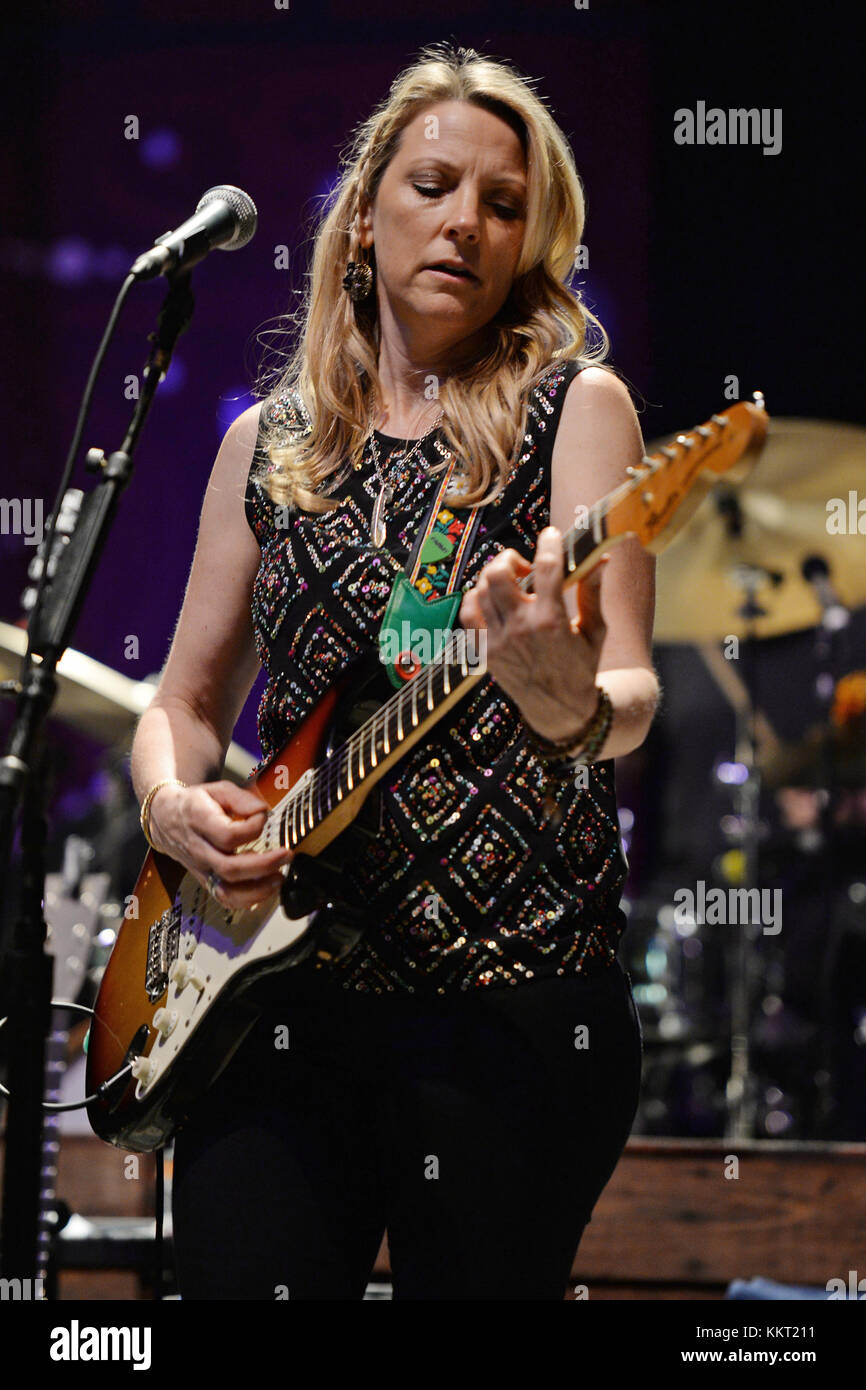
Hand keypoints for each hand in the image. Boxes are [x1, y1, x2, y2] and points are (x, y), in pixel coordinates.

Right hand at [147, 779, 292, 911]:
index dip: (252, 828)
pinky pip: (224, 899)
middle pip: (229, 868)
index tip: (264, 817)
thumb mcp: (217, 790)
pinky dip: (248, 900)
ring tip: (279, 878)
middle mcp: (198, 849)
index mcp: (198, 822)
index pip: (227, 835)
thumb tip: (263, 812)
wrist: (164, 818)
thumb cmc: (195, 803)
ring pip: (226, 891)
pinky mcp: (204, 880)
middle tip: (286, 855)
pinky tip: (265, 888)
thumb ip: (242, 799)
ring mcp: (200, 869)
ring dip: (257, 890)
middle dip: (263, 865)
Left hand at [458, 527, 606, 739]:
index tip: (552, 535)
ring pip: (480, 590)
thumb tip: (602, 559)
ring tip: (512, 583)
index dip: (549, 544)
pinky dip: (477, 599)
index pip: (546, 569)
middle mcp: (520, 629)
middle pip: (497, 574)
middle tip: (525, 566)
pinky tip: (494, 600)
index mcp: (551, 621)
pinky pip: (468, 613)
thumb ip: (593, 593)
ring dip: (494, 577)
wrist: (560, 712)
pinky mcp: (485, 651)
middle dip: (510, 559)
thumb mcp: (595, 632)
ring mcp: (498, 641)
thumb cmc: (582, 669)